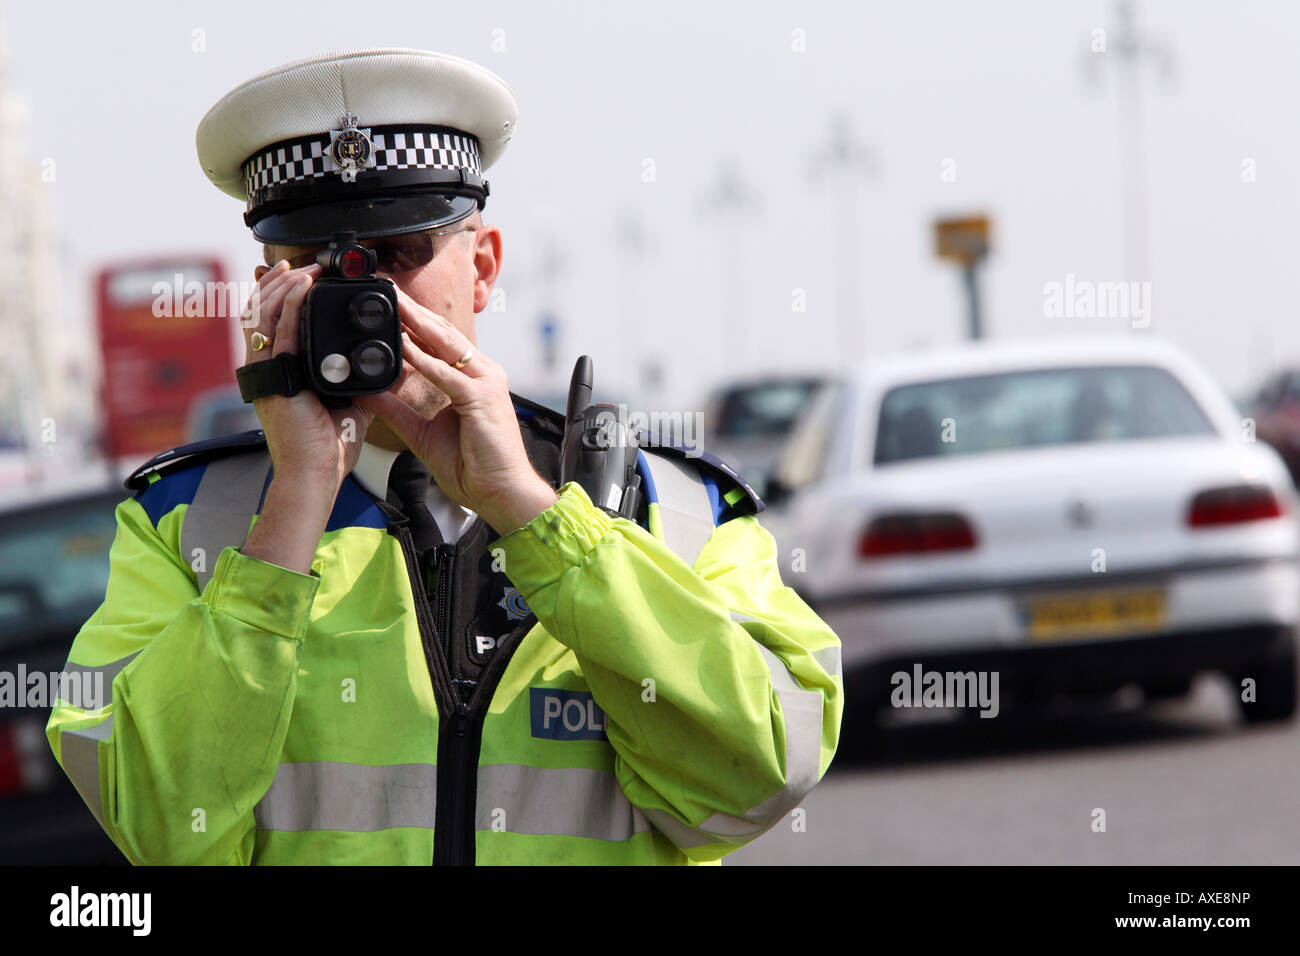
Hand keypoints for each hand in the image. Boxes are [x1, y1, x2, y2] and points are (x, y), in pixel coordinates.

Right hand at [241, 260, 373, 490]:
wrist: (316, 474)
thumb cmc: (328, 447)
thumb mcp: (345, 402)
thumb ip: (355, 378)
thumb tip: (382, 362)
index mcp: (278, 372)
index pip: (270, 322)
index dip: (281, 295)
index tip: (303, 276)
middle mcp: (265, 368)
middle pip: (260, 309)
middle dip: (281, 282)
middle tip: (305, 265)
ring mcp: (265, 371)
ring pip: (262, 312)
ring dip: (284, 285)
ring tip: (305, 268)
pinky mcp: (273, 376)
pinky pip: (277, 329)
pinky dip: (288, 302)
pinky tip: (301, 285)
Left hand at [355, 287, 557, 533]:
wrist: (501, 493)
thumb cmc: (474, 466)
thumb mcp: (421, 432)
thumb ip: (394, 408)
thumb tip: (365, 390)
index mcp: (472, 379)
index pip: (439, 342)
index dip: (413, 323)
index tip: (386, 307)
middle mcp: (483, 374)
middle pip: (443, 334)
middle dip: (413, 312)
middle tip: (386, 290)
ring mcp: (486, 383)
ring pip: (447, 345)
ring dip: (417, 324)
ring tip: (392, 305)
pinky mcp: (483, 399)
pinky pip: (448, 375)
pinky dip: (424, 360)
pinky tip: (404, 346)